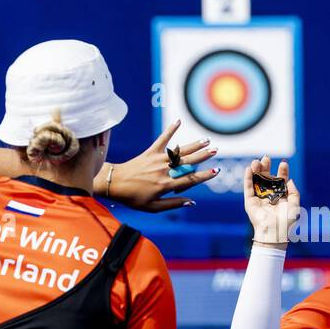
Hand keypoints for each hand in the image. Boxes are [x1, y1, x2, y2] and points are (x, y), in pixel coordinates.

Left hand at [99, 119, 218, 211]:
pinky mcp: (150, 152)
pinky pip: (162, 139)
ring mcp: (157, 160)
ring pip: (179, 151)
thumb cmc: (133, 198)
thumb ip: (173, 204)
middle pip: (188, 162)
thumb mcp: (153, 207)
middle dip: (203, 156)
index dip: (204, 176)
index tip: (215, 171)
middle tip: (215, 150)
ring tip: (206, 140)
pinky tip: (179, 121)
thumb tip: (192, 202)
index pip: (190, 179)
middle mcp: (163, 170)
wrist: (114, 183)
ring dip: (194, 144)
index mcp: (165, 185)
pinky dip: (170, 130)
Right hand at [243, 156, 299, 246]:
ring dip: (256, 170)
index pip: (280, 180)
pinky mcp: (250, 202)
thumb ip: (294, 193)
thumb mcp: (295, 206)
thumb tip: (290, 180)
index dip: (281, 171)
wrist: (275, 233)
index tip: (283, 163)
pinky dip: (247, 178)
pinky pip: (248, 188)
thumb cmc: (286, 223)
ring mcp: (259, 198)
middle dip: (266, 167)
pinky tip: (249, 169)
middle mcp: (269, 195)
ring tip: (257, 161)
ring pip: (256, 181)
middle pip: (267, 178)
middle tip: (266, 157)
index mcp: (280, 196)